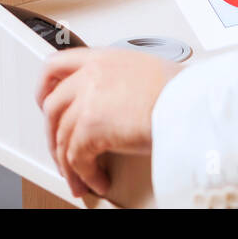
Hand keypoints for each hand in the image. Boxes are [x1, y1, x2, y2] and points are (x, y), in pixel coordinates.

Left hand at [36, 48, 180, 198]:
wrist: (193, 104)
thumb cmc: (183, 92)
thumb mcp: (149, 72)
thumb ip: (124, 82)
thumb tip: (122, 103)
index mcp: (104, 58)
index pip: (58, 64)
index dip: (45, 87)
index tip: (44, 102)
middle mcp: (92, 74)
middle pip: (53, 105)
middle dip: (53, 134)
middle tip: (61, 151)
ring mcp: (88, 98)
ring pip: (61, 136)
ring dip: (68, 163)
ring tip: (80, 178)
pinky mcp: (90, 126)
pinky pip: (75, 157)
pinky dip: (84, 174)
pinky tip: (96, 180)